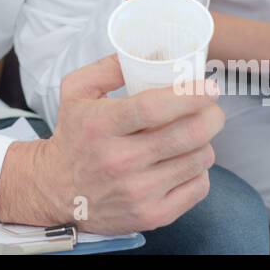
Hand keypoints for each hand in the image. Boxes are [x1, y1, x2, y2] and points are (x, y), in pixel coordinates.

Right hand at [23, 55, 222, 234]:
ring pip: (198, 160)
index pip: (153, 108)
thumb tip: (152, 54)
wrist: (55, 190)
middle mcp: (119, 161)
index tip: (210, 87)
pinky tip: (185, 162)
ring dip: (204, 142)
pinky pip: (198, 188)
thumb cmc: (73, 135)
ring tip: (194, 135)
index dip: (189, 96)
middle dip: (212, 117)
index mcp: (101, 125)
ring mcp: (137, 192)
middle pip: (185, 136)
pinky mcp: (151, 216)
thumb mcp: (76, 91)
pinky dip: (199, 171)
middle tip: (213, 108)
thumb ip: (108, 67)